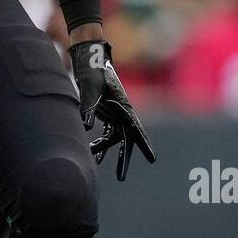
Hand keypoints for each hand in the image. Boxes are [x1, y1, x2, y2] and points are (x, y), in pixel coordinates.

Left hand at [69, 39, 155, 180]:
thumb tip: (86, 127)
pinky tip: (94, 156)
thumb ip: (89, 107)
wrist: (90, 58)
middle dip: (123, 159)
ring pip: (113, 138)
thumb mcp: (90, 88)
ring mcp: (115, 114)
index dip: (143, 145)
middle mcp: (122, 113)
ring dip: (105, 151)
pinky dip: (100, 144)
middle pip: (126, 140)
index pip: (136, 130)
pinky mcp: (106, 114)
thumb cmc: (93, 71)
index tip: (152, 159)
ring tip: (96, 164)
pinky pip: (106, 133)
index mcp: (123, 107)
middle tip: (120, 178)